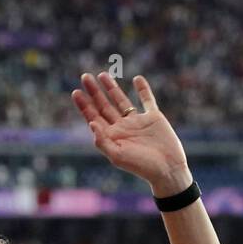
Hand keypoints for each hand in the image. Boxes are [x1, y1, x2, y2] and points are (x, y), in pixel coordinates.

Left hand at [72, 73, 190, 196]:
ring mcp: (137, 122)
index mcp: (111, 137)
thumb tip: (91, 123)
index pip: (94, 117)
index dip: (84, 105)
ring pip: (121, 100)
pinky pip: (147, 100)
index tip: (75, 92)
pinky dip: (143, 89)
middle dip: (94, 92)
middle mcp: (122, 128)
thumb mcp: (117, 156)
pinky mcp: (153, 118)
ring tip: (102, 74)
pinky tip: (137, 78)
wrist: (167, 169)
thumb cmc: (141, 166)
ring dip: (111, 88)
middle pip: (104, 106)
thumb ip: (102, 141)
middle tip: (84, 77)